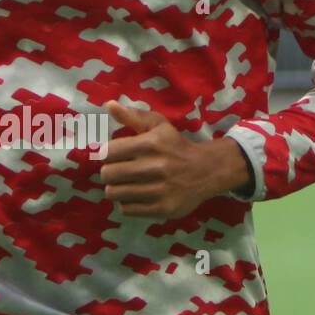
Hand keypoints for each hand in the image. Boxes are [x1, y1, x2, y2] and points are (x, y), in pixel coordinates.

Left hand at [96, 102, 250, 218]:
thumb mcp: (158, 125)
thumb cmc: (176, 146)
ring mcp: (159, 190)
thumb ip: (132, 116)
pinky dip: (127, 203)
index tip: (114, 156)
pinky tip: (135, 196)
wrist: (207, 170)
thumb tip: (109, 105)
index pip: (107, 152)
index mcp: (151, 144)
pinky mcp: (163, 209)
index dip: (107, 155)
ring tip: (125, 185)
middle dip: (109, 173)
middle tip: (117, 172)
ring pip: (114, 193)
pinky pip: (127, 209)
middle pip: (108, 175)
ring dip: (116, 189)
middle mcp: (155, 167)